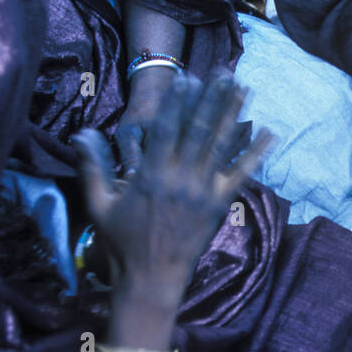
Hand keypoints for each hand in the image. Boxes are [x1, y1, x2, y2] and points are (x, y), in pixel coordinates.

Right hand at [73, 71, 272, 347]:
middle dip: (213, 99)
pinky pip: (241, 174)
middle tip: (225, 72)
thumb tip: (82, 133)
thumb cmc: (121, 242)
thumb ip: (93, 166)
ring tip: (245, 88)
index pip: (167, 130)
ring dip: (234, 115)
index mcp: (151, 176)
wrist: (150, 279)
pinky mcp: (220, 204)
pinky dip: (256, 152)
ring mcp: (204, 191)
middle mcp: (181, 178)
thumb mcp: (98, 204)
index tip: (187, 78)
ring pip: (222, 146)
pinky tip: (269, 132)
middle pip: (200, 130)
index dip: (178, 102)